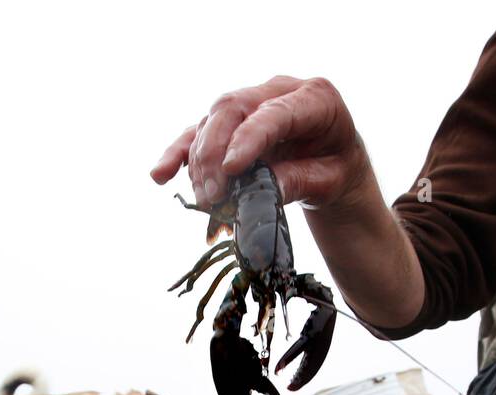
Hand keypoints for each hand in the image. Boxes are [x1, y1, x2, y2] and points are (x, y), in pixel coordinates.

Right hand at [151, 75, 368, 213]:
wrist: (333, 164)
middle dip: (214, 153)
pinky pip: (196, 134)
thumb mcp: (329, 179)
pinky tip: (160, 175)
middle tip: (214, 195)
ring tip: (207, 201)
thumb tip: (261, 191)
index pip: (272, 113)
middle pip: (230, 109)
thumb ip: (298, 181)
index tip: (231, 169)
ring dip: (199, 164)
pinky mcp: (229, 125)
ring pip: (210, 123)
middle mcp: (277, 91)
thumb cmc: (336, 168)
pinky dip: (177, 155)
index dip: (248, 139)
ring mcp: (249, 104)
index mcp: (314, 98)